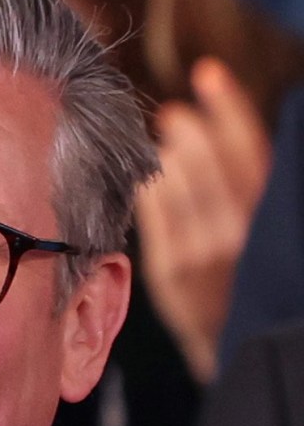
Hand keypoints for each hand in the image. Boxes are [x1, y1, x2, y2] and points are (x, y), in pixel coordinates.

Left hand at [135, 58, 271, 382]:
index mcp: (270, 226)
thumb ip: (250, 185)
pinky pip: (155, 211)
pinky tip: (154, 170)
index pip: (248, 152)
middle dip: (190, 128)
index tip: (209, 72)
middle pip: (206, 163)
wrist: (246, 353)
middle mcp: (239, 239)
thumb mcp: (270, 232)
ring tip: (168, 135)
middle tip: (179, 113)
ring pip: (175, 184)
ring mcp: (200, 256)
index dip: (228, 108)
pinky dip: (153, 182)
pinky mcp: (170, 271)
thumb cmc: (261, 280)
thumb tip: (223, 129)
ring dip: (169, 153)